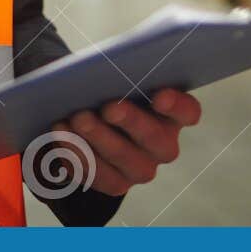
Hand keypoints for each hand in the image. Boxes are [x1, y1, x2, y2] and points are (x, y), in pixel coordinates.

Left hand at [46, 87, 200, 195]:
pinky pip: (99, 176)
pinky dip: (78, 153)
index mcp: (170, 114)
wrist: (82, 117)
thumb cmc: (104, 90)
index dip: (177, 106)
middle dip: (131, 122)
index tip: (159, 96)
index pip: (188, 112)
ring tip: (76, 119)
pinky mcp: (115, 183)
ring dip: (99, 139)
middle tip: (108, 107)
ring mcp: (140, 167)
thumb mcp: (115, 78)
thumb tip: (104, 68)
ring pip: (126, 161)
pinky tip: (62, 134)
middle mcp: (162, 145)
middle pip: (157, 139)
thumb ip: (118, 73)